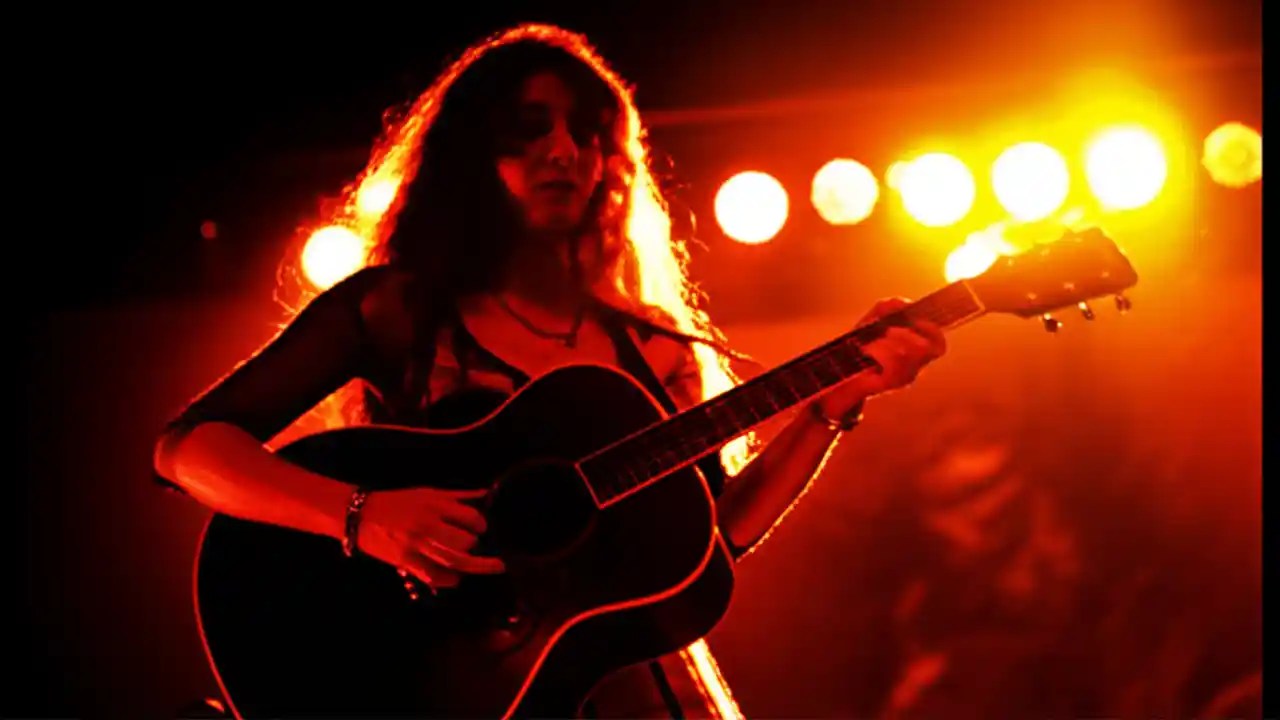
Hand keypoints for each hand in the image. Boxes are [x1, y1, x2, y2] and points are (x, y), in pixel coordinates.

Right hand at [355, 487, 504, 588]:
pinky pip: (434, 576)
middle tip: (477, 544)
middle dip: (475, 544)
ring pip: (454, 561)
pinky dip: (449, 579)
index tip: (481, 527)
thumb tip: (486, 494)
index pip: (470, 518)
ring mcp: (418, 546)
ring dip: (475, 565)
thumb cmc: (398, 502)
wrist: (361, 515)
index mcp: (435, 505)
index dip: (480, 524)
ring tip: (491, 566)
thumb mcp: (428, 493)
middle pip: (465, 542)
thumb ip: (458, 496)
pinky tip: (456, 577)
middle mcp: (428, 526)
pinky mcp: (407, 562)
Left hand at [816, 297, 946, 418]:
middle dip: (908, 335)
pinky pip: (893, 369)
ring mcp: (905, 376)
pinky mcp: (891, 384)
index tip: (917, 320)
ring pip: (908, 356)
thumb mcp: (874, 319)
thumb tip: (902, 303)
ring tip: (872, 342)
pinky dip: (880, 355)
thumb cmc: (864, 341)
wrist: (842, 367)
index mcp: (917, 349)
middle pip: (928, 349)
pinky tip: (869, 351)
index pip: (939, 343)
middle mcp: (916, 365)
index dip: (933, 331)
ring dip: (888, 344)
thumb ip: (888, 307)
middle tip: (889, 331)